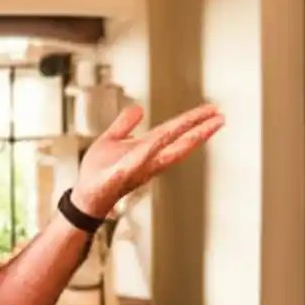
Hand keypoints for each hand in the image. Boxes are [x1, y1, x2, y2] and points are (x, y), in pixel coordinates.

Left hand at [71, 103, 224, 217]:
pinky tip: (154, 142)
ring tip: (204, 127)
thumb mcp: (111, 140)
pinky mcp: (117, 177)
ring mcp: (135, 170)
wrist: (84, 196)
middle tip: (220, 118)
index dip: (193, 122)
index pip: (173, 132)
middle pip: (178, 143)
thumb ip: (124, 124)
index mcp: (146, 150)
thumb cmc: (98, 172)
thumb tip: (138, 108)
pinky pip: (132, 164)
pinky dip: (144, 154)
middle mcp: (147, 161)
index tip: (212, 112)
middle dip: (199, 131)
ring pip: (163, 153)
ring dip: (184, 141)